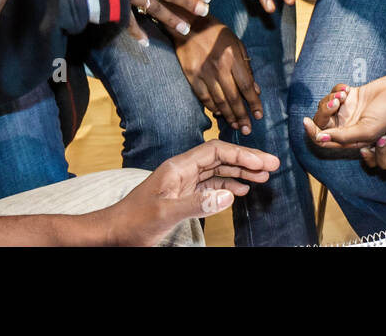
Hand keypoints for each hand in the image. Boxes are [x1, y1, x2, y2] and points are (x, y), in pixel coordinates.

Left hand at [106, 141, 278, 245]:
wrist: (111, 234)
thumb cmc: (132, 222)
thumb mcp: (165, 214)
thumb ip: (197, 204)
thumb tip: (230, 194)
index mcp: (178, 167)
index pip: (216, 151)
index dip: (241, 154)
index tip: (263, 163)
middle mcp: (182, 170)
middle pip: (221, 158)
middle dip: (247, 160)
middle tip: (273, 166)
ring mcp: (183, 183)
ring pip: (219, 171)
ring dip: (241, 173)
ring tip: (264, 178)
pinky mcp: (183, 196)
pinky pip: (211, 185)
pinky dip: (229, 186)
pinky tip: (242, 190)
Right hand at [175, 18, 262, 134]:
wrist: (189, 25)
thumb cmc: (217, 33)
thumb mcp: (237, 44)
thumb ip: (246, 67)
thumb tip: (256, 89)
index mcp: (233, 58)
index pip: (246, 86)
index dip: (254, 103)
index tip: (259, 116)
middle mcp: (219, 68)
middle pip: (233, 98)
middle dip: (242, 116)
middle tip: (248, 130)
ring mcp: (204, 73)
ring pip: (219, 101)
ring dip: (229, 116)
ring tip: (236, 126)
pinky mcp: (191, 76)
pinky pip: (204, 97)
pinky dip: (212, 107)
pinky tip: (219, 114)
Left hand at [302, 72, 385, 148]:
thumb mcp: (366, 130)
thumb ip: (342, 137)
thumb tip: (319, 139)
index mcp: (351, 139)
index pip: (324, 140)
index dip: (313, 133)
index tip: (306, 122)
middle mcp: (348, 126)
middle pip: (323, 122)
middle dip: (325, 111)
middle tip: (336, 102)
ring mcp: (350, 110)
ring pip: (327, 106)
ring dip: (331, 98)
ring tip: (343, 94)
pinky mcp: (352, 95)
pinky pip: (335, 92)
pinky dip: (336, 89)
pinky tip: (347, 88)